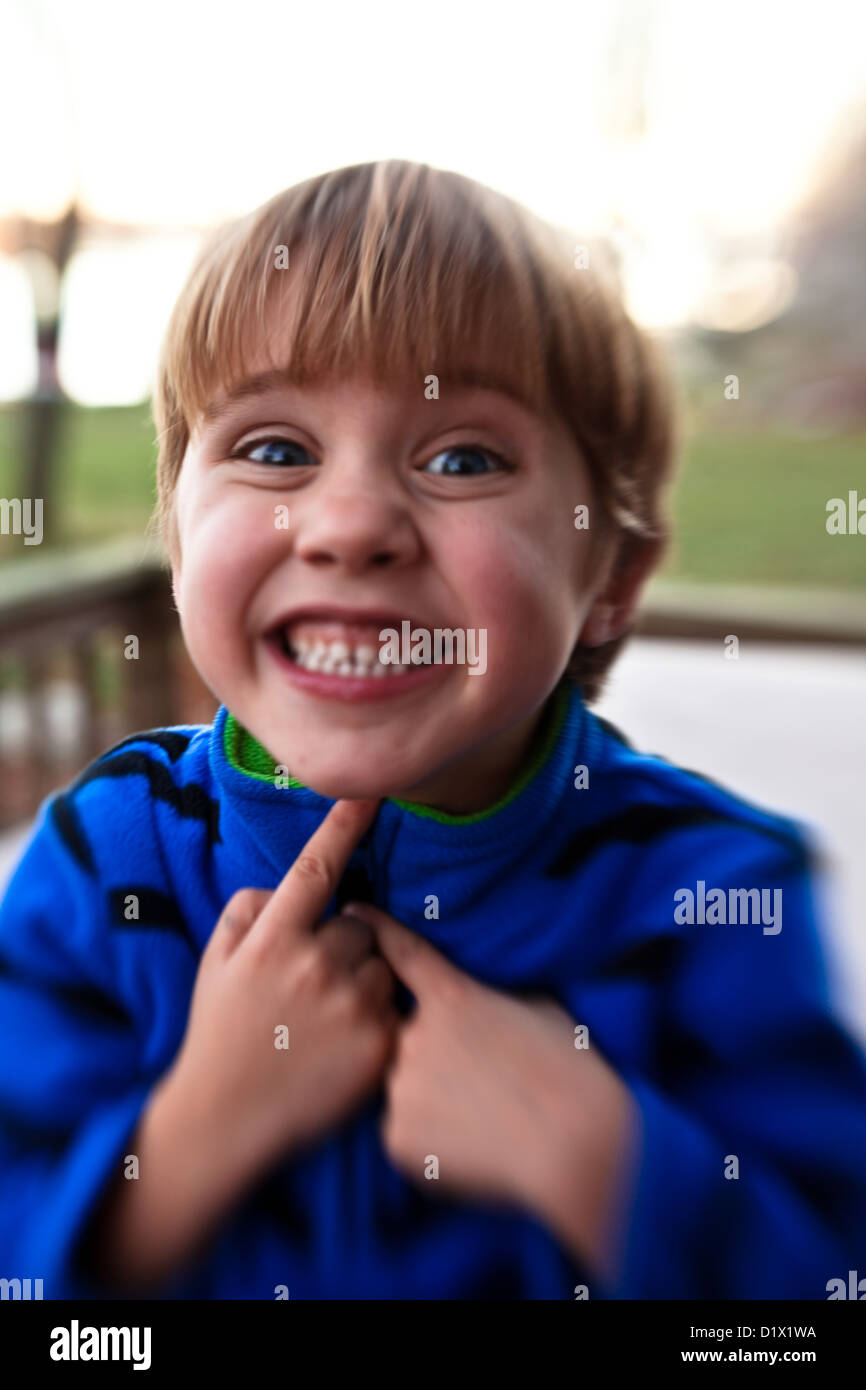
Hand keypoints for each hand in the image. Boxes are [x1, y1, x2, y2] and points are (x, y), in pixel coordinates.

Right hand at [166, 799, 399, 1190]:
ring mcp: (350, 1006)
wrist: (226, 1119)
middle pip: (361, 924)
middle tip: (313, 986)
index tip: (373, 789)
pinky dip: (381, 1018)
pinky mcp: (379, 1044)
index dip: (345, 824)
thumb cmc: (221, 1032)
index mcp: (272, 940)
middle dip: (345, 943)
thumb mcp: (216, 962)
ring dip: (366, 979)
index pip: (315, 869)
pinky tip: (346, 1045)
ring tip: (328, 1019)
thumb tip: (286, 885)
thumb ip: (248, 910)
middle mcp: (314, 965)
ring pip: (384, 963)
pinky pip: (398, 1005)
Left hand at [340, 901, 638, 1278]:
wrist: (574, 1144)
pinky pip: (405, 1132)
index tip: (354, 911)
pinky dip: (430, 1140)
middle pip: (409, 1038)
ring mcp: (401, 1086)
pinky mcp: (397, 1137)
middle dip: (436, 1056)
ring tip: (485, 1120)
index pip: (403, 952)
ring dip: (434, 1099)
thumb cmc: (569, 1070)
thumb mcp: (536, 1007)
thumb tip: (478, 1003)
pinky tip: (472, 1147)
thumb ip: (489, 999)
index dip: (377, 928)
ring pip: (406, 1088)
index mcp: (451, 996)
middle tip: (485, 1083)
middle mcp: (414, 1035)